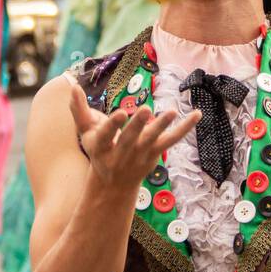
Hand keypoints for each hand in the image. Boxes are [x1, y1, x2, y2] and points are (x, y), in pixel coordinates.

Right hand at [69, 84, 200, 193]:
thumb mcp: (85, 134)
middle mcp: (122, 152)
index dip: (113, 125)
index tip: (120, 113)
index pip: (107, 135)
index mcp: (103, 147)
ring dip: (162, 125)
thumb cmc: (98, 152)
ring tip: (172, 111)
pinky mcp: (156, 153)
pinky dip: (185, 127)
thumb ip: (78, 110)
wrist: (114, 185)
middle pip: (131, 138)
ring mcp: (141, 154)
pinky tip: (198, 113)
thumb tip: (73, 86)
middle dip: (138, 125)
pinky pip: (173, 139)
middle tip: (145, 110)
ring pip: (154, 139)